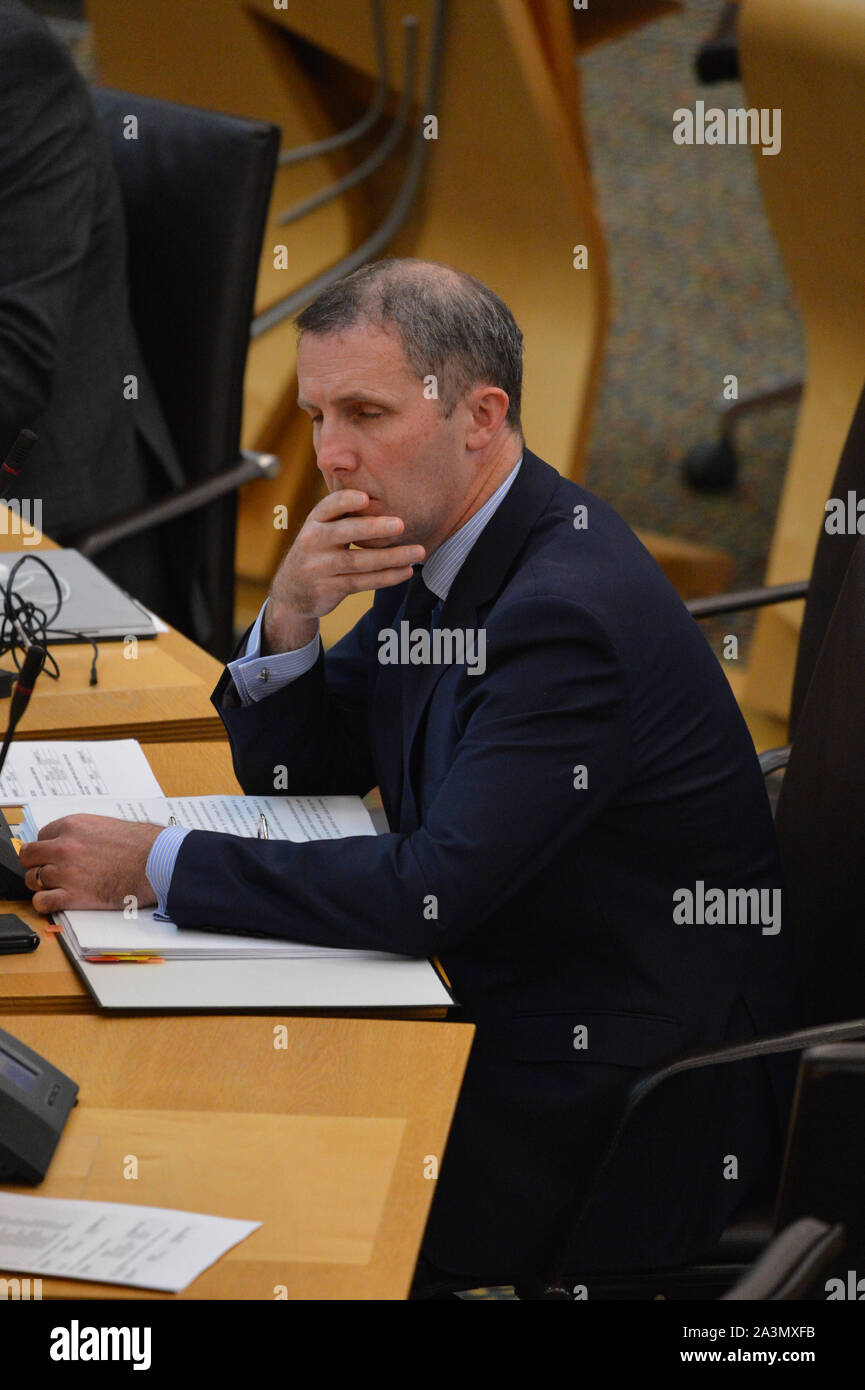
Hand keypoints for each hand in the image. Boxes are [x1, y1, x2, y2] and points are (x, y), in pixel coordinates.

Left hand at [18, 815, 163, 914]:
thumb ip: (84, 833)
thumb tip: (76, 843)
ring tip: (57, 886)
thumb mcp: (106, 826)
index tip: (53, 855)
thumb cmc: (141, 844)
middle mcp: (64, 847)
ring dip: (43, 883)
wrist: (157, 862)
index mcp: (72, 826)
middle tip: (48, 870)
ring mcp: (66, 872)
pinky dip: (44, 903)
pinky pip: (41, 901)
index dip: (48, 848)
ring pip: (33, 879)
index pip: (41, 836)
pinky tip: (56, 900)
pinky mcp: (73, 895)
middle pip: (30, 856)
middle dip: (37, 863)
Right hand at [263, 489, 424, 652]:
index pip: (328, 507)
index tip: (366, 498)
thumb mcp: (322, 529)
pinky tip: (406, 571)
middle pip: (345, 533)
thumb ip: (344, 515)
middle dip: (374, 528)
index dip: (346, 501)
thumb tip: (385, 493)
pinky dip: (387, 577)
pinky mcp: (329, 589)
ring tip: (418, 552)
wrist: (293, 590)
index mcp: (315, 521)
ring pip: (359, 561)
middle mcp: (313, 542)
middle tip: (401, 525)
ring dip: (391, 557)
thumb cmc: (319, 550)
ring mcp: (319, 567)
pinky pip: (362, 582)